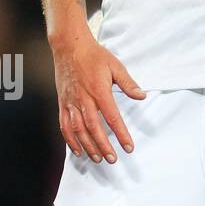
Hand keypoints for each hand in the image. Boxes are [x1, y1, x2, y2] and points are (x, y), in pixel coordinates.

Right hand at [52, 32, 143, 163]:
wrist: (69, 46)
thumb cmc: (94, 55)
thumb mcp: (116, 66)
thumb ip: (128, 83)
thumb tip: (141, 95)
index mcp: (99, 91)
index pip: (112, 118)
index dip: (120, 134)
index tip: (128, 146)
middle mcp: (83, 99)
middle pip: (93, 128)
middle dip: (103, 146)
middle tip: (112, 159)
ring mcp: (71, 102)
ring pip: (78, 130)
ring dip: (88, 146)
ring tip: (97, 158)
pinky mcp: (62, 103)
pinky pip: (65, 125)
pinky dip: (70, 140)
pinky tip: (77, 149)